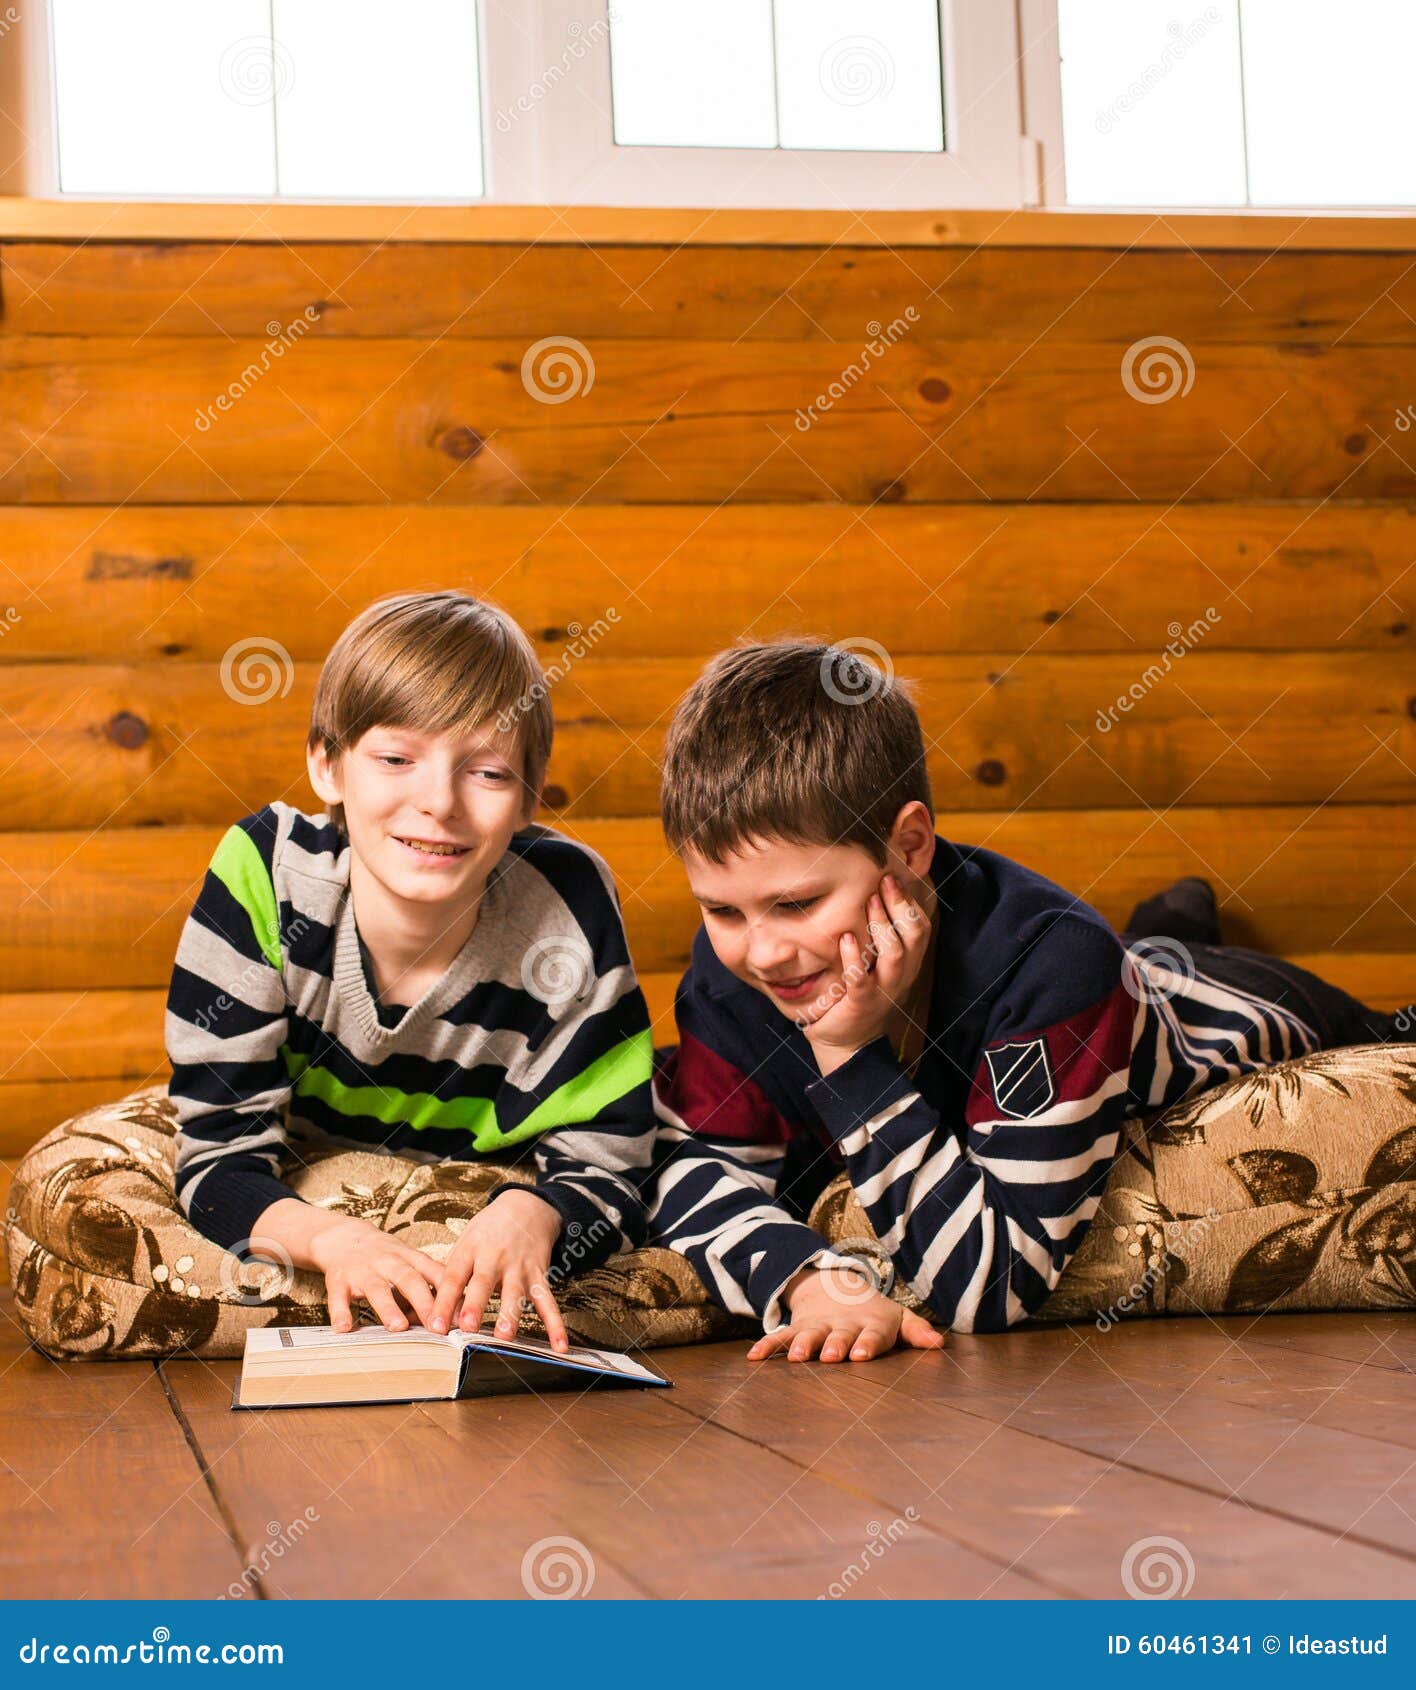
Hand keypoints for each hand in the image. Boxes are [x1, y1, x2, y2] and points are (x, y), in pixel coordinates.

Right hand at [307, 1215, 446, 1334]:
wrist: (343, 1236)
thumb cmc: (386, 1256)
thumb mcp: (410, 1262)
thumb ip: (429, 1285)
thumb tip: (456, 1316)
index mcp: (410, 1258)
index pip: (435, 1273)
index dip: (450, 1293)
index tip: (463, 1316)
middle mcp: (388, 1262)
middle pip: (409, 1280)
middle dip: (424, 1303)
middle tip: (437, 1328)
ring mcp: (363, 1271)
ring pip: (377, 1289)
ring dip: (388, 1308)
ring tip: (398, 1327)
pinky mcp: (338, 1279)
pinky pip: (338, 1297)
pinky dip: (340, 1312)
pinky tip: (344, 1328)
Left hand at [426, 1188, 569, 1352]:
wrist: (526, 1208)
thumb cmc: (488, 1231)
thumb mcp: (465, 1242)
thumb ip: (453, 1274)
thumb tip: (435, 1312)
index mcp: (470, 1250)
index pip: (454, 1277)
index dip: (444, 1301)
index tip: (435, 1326)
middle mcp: (494, 1257)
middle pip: (483, 1282)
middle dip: (476, 1305)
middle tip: (468, 1327)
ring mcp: (519, 1266)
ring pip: (515, 1292)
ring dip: (510, 1314)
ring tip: (504, 1335)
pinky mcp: (539, 1274)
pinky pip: (548, 1301)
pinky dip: (556, 1324)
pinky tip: (559, 1345)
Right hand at [746, 1263, 944, 1362]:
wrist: (835, 1286)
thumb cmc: (873, 1313)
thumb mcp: (897, 1319)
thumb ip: (917, 1332)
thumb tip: (940, 1344)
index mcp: (869, 1325)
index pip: (870, 1336)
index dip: (867, 1344)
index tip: (861, 1354)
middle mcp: (842, 1326)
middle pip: (838, 1336)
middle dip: (834, 1346)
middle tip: (831, 1356)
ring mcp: (818, 1327)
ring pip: (809, 1336)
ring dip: (803, 1346)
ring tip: (798, 1358)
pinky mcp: (798, 1329)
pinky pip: (781, 1338)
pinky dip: (768, 1347)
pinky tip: (754, 1358)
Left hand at [798, 874, 931, 1072]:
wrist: (845, 1039)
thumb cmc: (858, 990)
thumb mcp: (873, 960)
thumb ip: (878, 933)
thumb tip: (872, 891)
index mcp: (908, 961)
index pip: (920, 926)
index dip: (909, 900)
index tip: (892, 876)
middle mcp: (902, 974)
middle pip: (914, 935)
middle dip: (901, 905)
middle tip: (884, 881)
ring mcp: (884, 990)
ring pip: (895, 954)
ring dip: (883, 926)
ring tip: (868, 902)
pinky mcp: (861, 1003)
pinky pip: (862, 979)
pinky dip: (855, 957)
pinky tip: (846, 939)